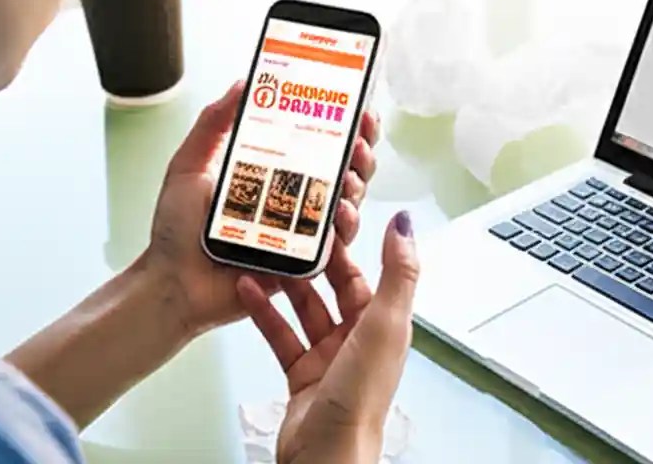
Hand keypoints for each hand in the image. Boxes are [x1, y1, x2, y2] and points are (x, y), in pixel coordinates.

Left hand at [142, 81, 381, 335]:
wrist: (172, 281)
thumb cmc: (176, 230)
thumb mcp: (189, 165)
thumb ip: (213, 123)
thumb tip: (242, 83)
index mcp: (271, 172)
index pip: (316, 142)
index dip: (342, 123)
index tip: (356, 104)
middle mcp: (293, 198)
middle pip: (344, 168)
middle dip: (360, 148)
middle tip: (360, 135)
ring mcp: (300, 230)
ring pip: (348, 202)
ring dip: (358, 182)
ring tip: (350, 172)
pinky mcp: (304, 261)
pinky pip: (336, 242)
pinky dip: (345, 224)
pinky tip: (340, 210)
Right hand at [237, 212, 419, 463]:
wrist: (326, 454)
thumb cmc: (360, 398)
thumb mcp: (385, 324)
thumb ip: (397, 272)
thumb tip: (404, 225)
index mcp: (384, 325)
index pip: (365, 273)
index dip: (348, 243)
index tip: (329, 213)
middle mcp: (358, 340)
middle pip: (333, 288)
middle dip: (312, 260)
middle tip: (289, 231)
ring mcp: (328, 358)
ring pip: (304, 309)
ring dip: (284, 284)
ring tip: (263, 255)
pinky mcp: (300, 375)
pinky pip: (280, 335)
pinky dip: (264, 312)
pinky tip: (248, 290)